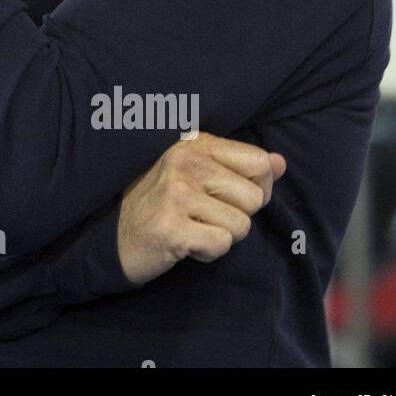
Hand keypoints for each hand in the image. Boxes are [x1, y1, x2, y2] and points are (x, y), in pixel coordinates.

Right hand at [115, 132, 286, 286]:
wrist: (115, 237)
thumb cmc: (165, 205)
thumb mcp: (198, 175)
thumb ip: (241, 167)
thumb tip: (280, 162)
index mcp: (194, 144)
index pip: (258, 162)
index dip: (254, 188)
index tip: (225, 196)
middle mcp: (184, 161)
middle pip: (254, 198)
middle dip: (236, 216)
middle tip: (202, 216)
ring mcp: (175, 193)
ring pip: (241, 225)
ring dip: (221, 236)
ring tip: (192, 228)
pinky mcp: (171, 226)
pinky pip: (221, 244)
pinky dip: (208, 252)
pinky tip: (185, 243)